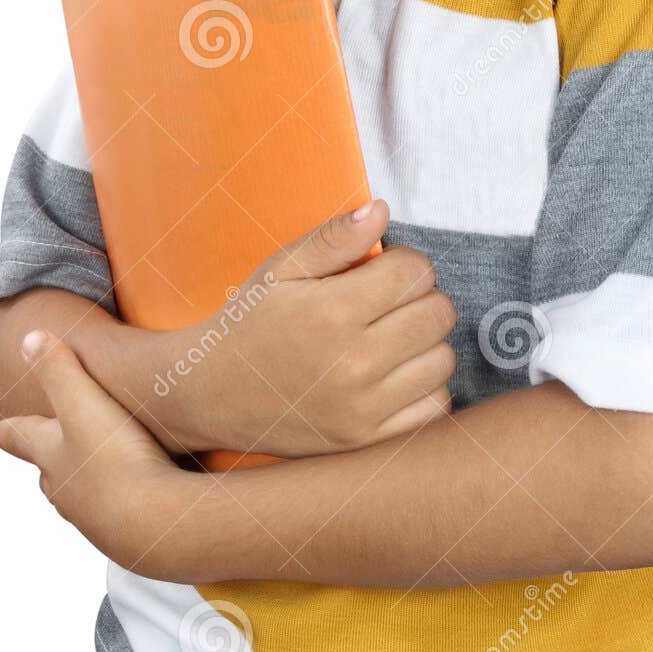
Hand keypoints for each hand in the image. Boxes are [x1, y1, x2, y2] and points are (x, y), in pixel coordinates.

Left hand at [0, 329, 183, 573]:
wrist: (150, 520)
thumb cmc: (112, 456)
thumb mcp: (82, 400)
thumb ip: (56, 367)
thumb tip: (28, 338)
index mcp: (47, 453)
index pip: (15, 437)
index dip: (9, 428)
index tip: (1, 425)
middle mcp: (62, 488)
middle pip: (46, 470)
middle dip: (50, 454)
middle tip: (57, 441)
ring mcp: (90, 515)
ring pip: (78, 492)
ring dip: (87, 476)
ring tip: (104, 462)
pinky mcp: (121, 532)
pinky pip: (114, 510)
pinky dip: (120, 496)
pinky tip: (140, 488)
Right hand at [152, 198, 456, 458]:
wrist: (209, 394)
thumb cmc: (248, 324)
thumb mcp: (279, 271)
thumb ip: (333, 239)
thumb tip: (380, 210)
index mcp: (331, 312)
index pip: (415, 272)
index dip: (404, 262)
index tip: (383, 270)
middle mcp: (352, 364)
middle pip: (437, 313)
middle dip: (420, 297)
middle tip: (389, 301)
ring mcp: (362, 409)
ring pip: (443, 360)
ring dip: (426, 342)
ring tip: (391, 336)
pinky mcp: (366, 441)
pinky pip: (434, 408)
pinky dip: (425, 387)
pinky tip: (396, 374)